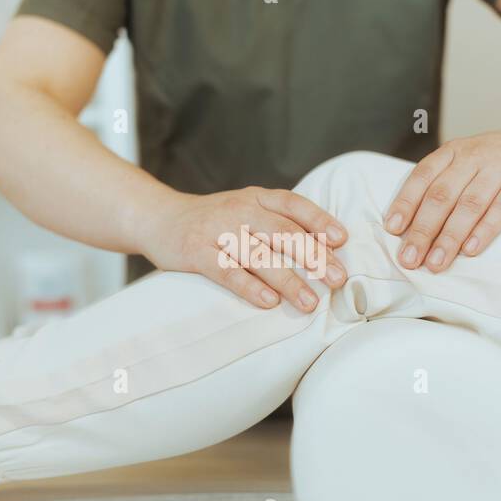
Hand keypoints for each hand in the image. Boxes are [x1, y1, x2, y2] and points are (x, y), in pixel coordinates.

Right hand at [143, 187, 348, 309]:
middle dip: (314, 256)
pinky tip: (269, 302)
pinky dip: (249, 288)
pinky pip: (227, 272)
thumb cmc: (213, 220)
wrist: (158, 217)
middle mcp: (239, 210)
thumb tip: (325, 248)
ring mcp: (217, 231)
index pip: (293, 205)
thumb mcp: (246, 208)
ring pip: (259, 256)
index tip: (341, 240)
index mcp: (256, 198)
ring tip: (310, 302)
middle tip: (338, 278)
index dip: (319, 220)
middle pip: (283, 232)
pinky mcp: (196, 252)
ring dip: (288, 280)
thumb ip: (278, 222)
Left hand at [384, 124, 500, 271]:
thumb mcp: (469, 159)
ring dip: (449, 237)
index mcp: (453, 152)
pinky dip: (486, 230)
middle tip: (409, 258)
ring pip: (469, 204)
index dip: (406, 204)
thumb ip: (446, 184)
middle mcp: (474, 157)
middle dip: (422, 230)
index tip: (392, 230)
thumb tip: (413, 227)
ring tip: (435, 263)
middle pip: (441, 195)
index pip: (422, 177)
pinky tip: (472, 250)